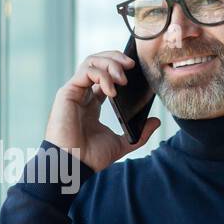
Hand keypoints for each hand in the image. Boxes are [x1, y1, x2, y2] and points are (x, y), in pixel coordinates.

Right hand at [44, 51, 159, 171]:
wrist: (73, 165)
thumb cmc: (90, 157)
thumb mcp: (121, 143)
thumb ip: (139, 134)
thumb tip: (155, 122)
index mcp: (92, 103)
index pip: (104, 75)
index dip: (119, 68)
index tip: (135, 71)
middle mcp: (82, 94)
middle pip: (97, 63)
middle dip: (116, 59)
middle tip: (132, 65)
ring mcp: (74, 92)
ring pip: (91, 62)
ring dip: (111, 63)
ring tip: (123, 78)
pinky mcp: (68, 92)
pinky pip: (86, 71)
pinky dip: (102, 75)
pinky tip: (112, 90)